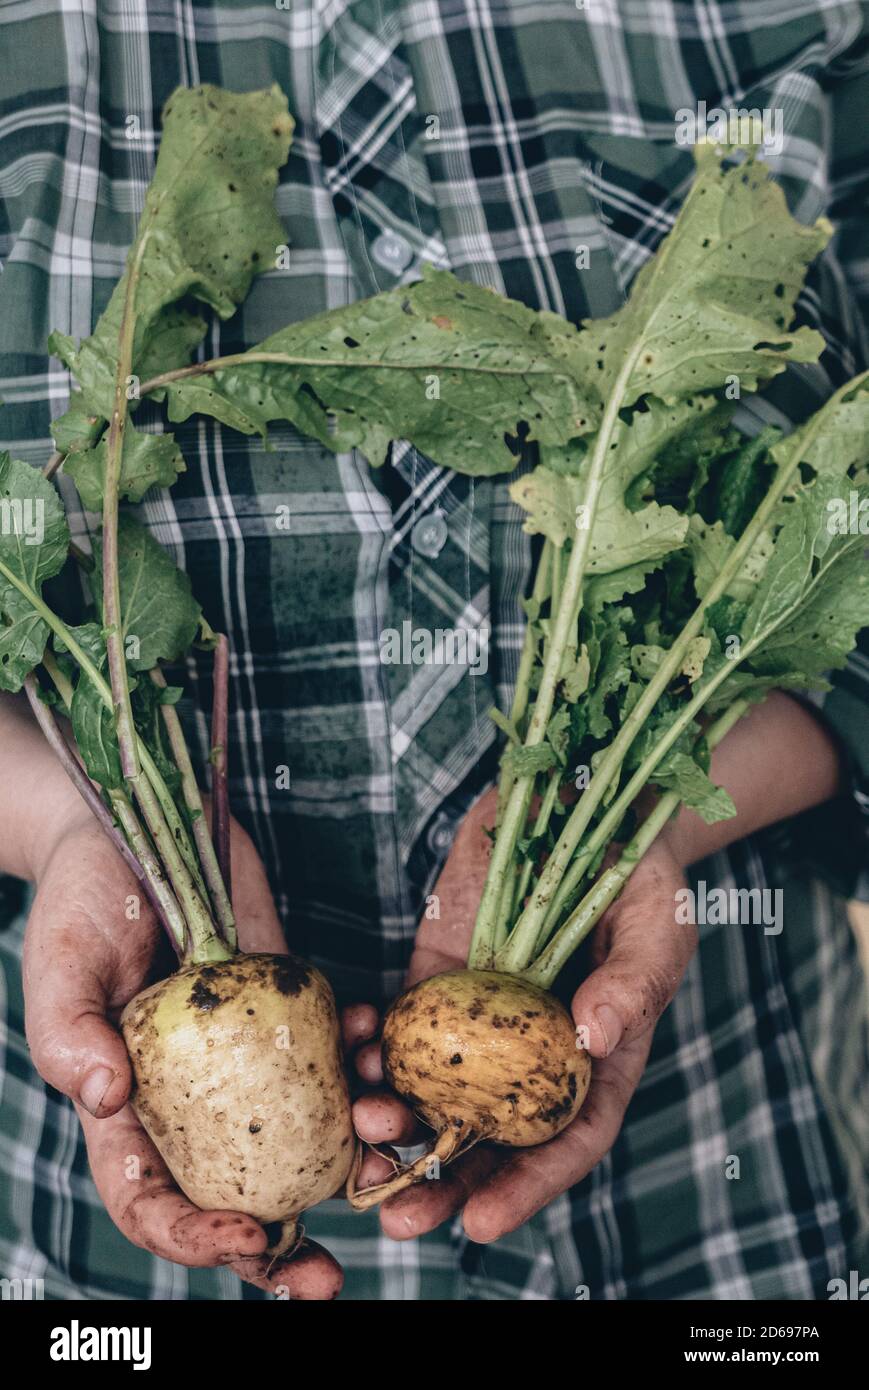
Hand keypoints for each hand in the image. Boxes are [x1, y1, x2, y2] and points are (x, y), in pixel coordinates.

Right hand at [23, 804, 345, 1297]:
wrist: (145, 829)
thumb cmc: (84, 897)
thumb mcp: (61, 962)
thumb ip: (67, 1033)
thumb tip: (104, 1099)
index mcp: (127, 1110)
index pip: (151, 1201)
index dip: (193, 1236)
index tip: (246, 1236)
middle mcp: (194, 1100)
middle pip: (237, 1193)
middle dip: (282, 1248)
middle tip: (331, 1282)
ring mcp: (251, 1060)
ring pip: (304, 1134)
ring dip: (350, 1148)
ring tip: (388, 1132)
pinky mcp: (293, 1011)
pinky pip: (337, 1055)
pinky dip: (365, 1057)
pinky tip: (381, 1037)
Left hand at [351, 788, 695, 1241]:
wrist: (591, 812)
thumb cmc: (644, 882)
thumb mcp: (660, 928)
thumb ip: (634, 983)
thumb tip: (594, 1039)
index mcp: (595, 1063)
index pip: (564, 1144)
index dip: (526, 1189)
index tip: (480, 1223)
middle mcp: (531, 1056)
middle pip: (487, 1138)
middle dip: (440, 1184)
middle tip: (396, 1219)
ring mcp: (480, 1020)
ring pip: (431, 1092)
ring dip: (394, 1121)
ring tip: (361, 1135)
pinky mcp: (438, 977)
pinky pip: (400, 1026)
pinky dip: (374, 1047)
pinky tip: (354, 1053)